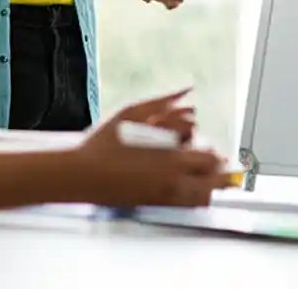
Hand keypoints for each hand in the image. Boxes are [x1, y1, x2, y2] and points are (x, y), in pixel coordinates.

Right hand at [73, 90, 232, 207]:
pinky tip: (186, 186)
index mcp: (171, 158)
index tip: (209, 147)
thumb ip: (164, 101)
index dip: (214, 152)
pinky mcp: (154, 206)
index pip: (212, 159)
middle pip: (215, 182)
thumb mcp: (132, 112)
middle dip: (218, 171)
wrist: (79, 176)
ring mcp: (165, 197)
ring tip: (203, 175)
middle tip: (216, 163)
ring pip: (203, 198)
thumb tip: (186, 90)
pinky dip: (194, 198)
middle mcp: (173, 181)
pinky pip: (187, 207)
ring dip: (209, 185)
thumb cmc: (102, 144)